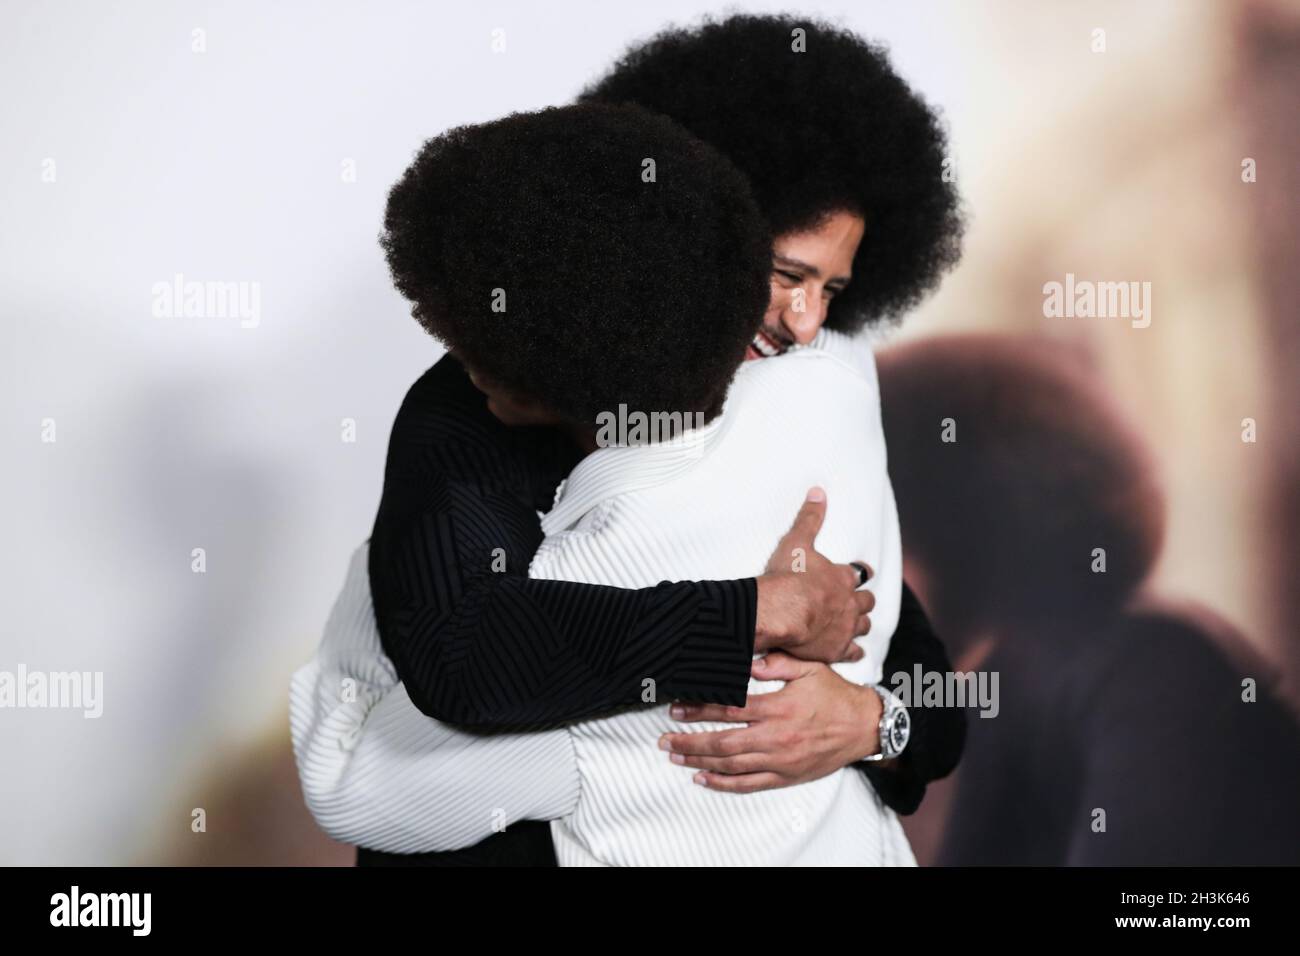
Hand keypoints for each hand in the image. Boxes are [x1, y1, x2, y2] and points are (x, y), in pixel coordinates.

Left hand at [658, 651, 882, 793]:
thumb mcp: (809, 668)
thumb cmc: (835, 695)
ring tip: (676, 757)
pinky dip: (723, 784)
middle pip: (723, 742)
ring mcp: (781, 760)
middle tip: (664, 739)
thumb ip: (776, 663)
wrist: (864, 726)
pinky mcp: (786, 776)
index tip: (677, 707)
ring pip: (732, 766)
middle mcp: (777, 736)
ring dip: (700, 762)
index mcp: (779, 707)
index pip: (729, 709)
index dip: (700, 709)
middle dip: (689, 740)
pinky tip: (703, 778)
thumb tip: (747, 663)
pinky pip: (750, 784)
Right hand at [754, 486, 874, 662]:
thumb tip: (818, 492)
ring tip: (856, 624)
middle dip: (863, 600)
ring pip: (864, 626)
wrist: (782, 612)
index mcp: (842, 577)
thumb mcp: (798, 541)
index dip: (859, 573)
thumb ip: (810, 517)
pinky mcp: (837, 649)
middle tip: (856, 601)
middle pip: (866, 601)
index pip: (860, 573)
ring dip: (862, 623)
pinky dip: (855, 651)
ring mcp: (846, 627)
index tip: (859, 574)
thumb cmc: (788, 577)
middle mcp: (850, 603)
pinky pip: (854, 652)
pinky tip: (854, 651)